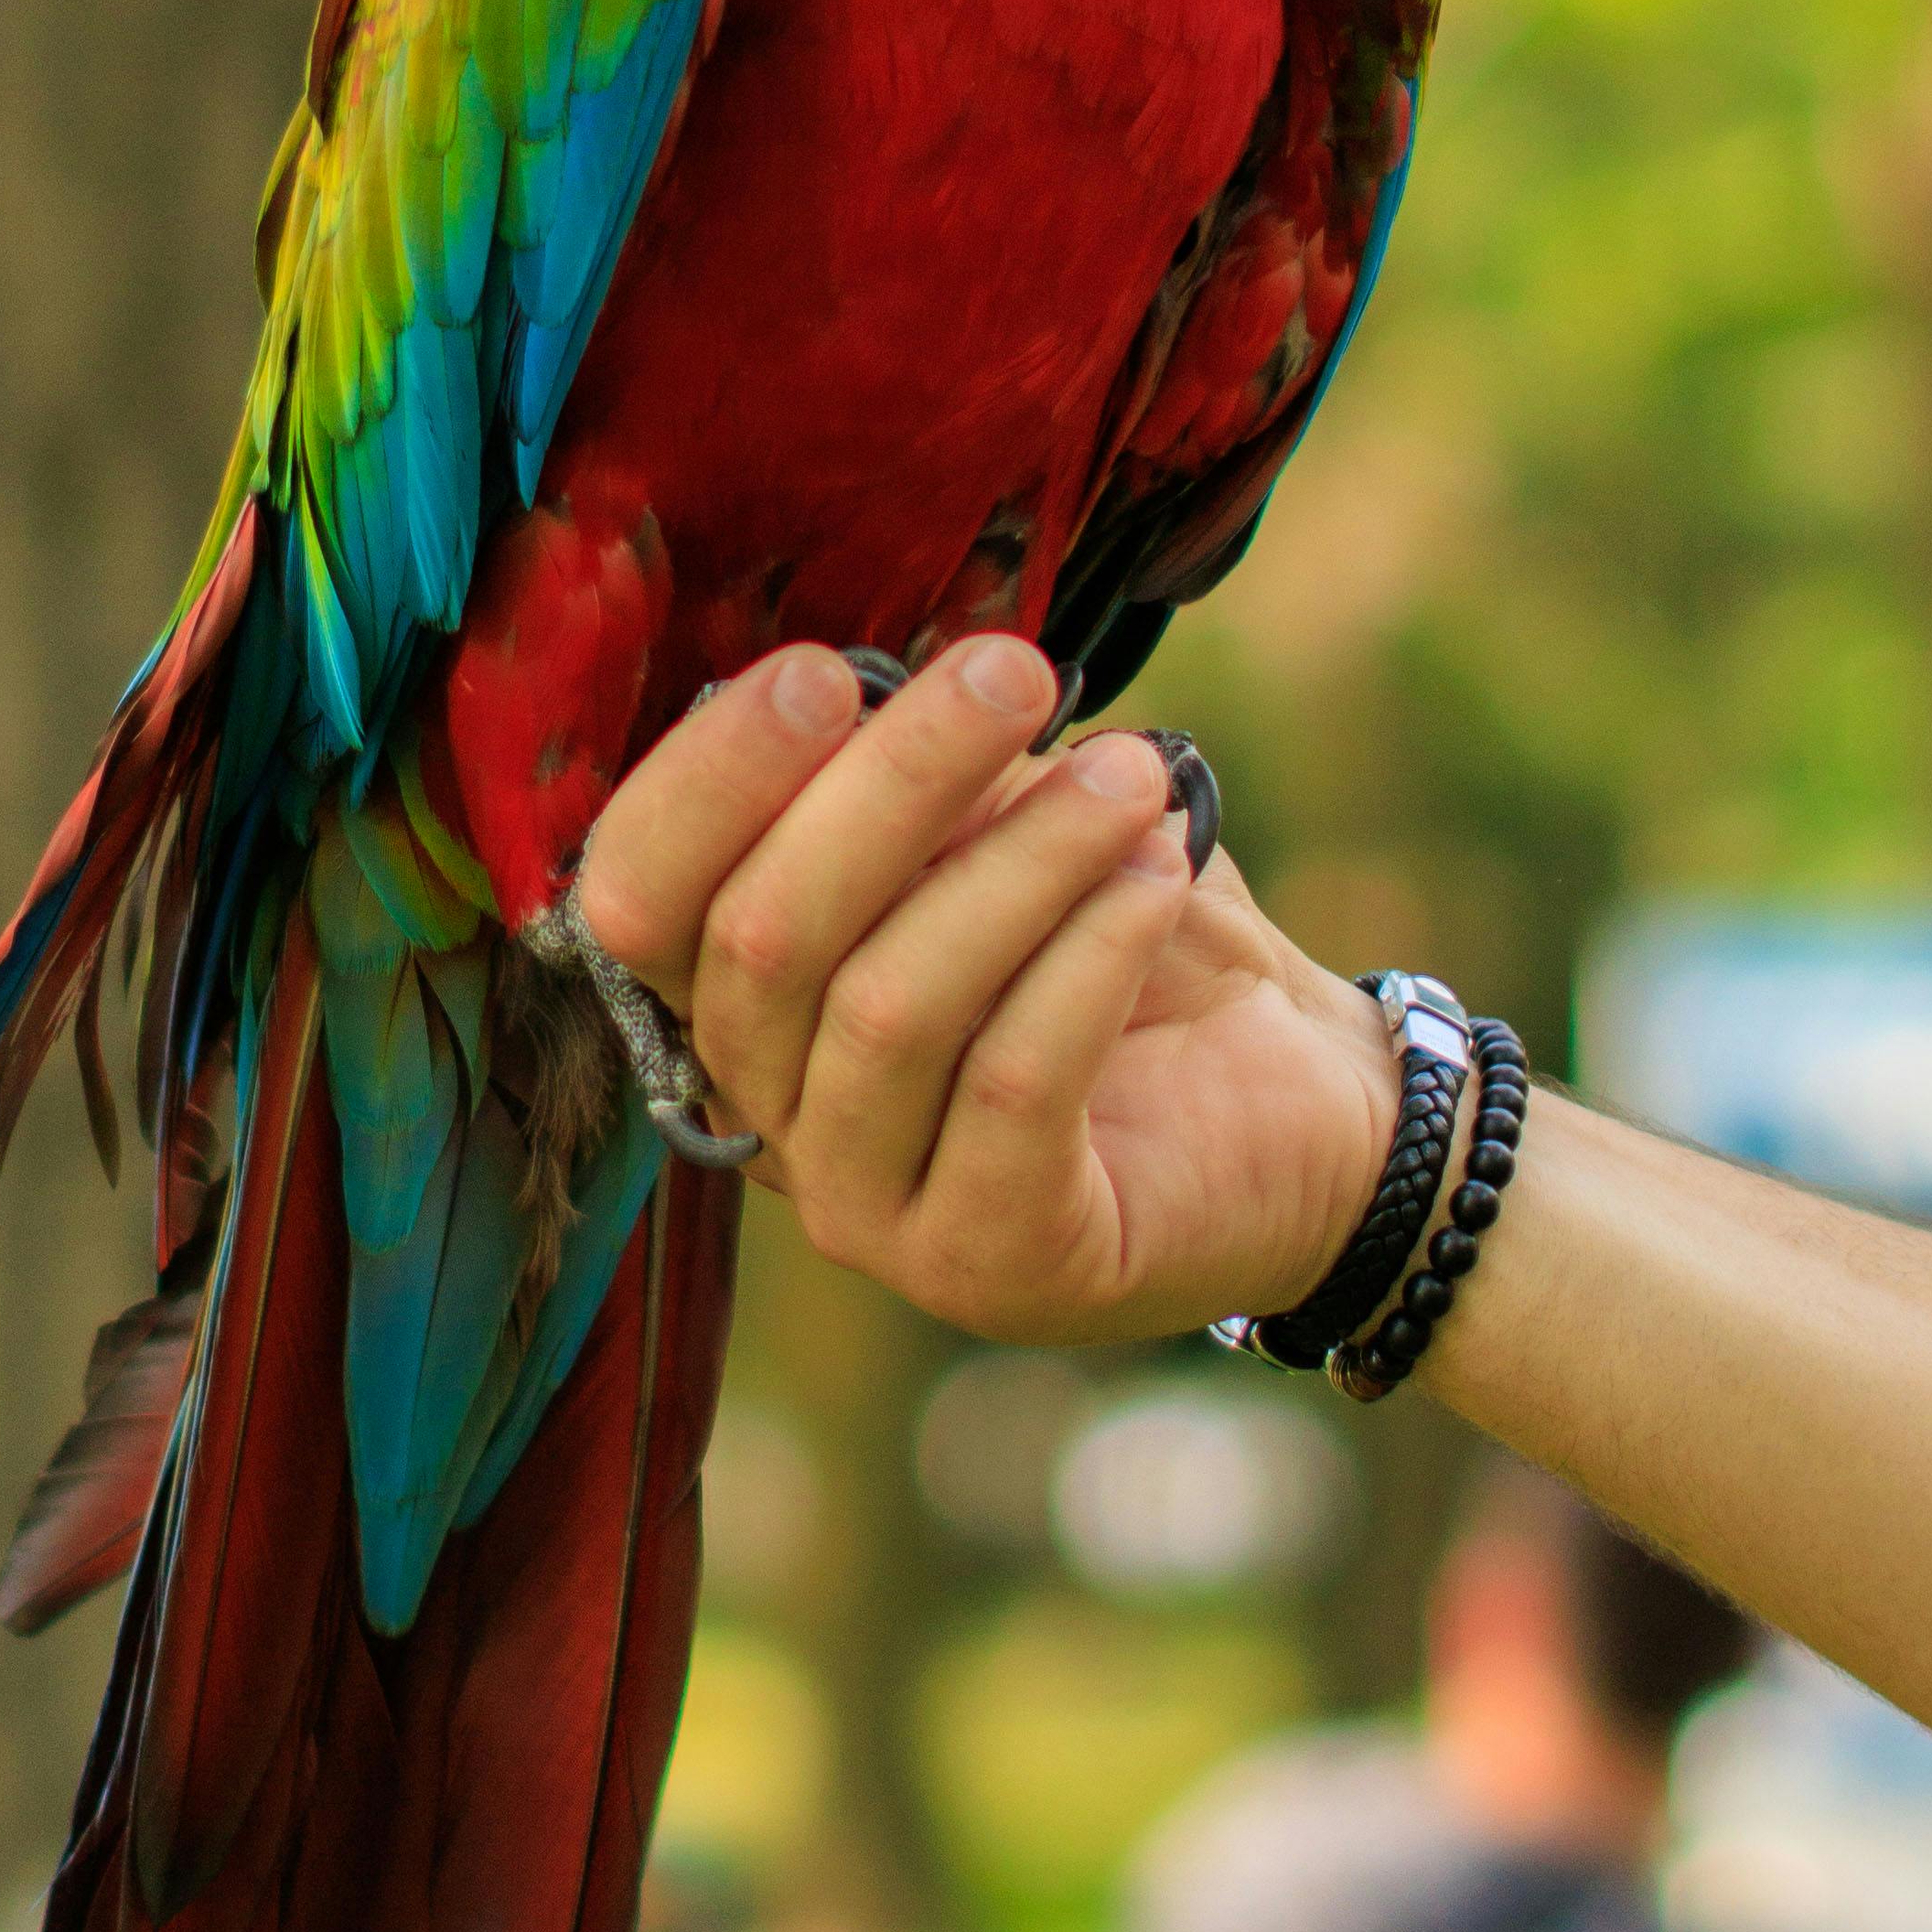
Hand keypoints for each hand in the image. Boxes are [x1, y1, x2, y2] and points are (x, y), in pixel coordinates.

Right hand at [575, 639, 1401, 1348]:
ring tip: (1131, 779)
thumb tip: (873, 695)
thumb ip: (923, 789)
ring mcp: (863, 1207)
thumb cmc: (1121, 945)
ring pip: (890, 1008)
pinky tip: (1156, 877)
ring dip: (1022, 864)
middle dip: (894, 783)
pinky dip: (1088, 960)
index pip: (640, 891)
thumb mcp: (1005, 834)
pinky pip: (1010, 1090)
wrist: (1292, 1100)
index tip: (829, 672)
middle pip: (765, 936)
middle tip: (1013, 676)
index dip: (713, 777)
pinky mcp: (986, 1260)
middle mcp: (767, 1114)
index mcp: (738, 993)